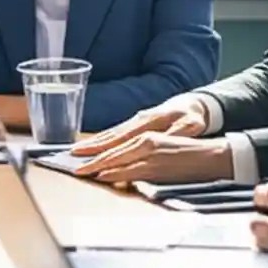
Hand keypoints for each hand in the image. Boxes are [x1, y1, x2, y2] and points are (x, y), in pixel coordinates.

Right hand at [71, 95, 208, 156]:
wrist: (193, 104)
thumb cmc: (192, 118)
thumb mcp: (192, 126)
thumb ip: (178, 133)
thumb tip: (166, 138)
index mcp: (151, 122)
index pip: (125, 140)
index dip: (108, 153)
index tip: (94, 163)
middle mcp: (139, 120)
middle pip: (113, 136)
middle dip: (93, 148)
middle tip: (74, 157)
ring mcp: (135, 120)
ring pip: (111, 132)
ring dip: (93, 142)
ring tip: (75, 150)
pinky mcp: (135, 123)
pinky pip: (115, 131)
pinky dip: (101, 138)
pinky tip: (91, 145)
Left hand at [73, 132, 231, 184]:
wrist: (213, 156)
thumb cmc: (188, 156)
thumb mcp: (161, 151)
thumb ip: (142, 158)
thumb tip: (123, 170)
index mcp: (145, 136)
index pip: (115, 144)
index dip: (96, 151)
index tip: (79, 156)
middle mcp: (144, 140)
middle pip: (111, 151)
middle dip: (91, 159)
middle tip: (72, 166)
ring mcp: (149, 152)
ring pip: (117, 160)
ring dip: (97, 166)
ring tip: (81, 172)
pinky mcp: (156, 164)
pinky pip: (130, 170)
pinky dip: (114, 173)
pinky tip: (103, 176)